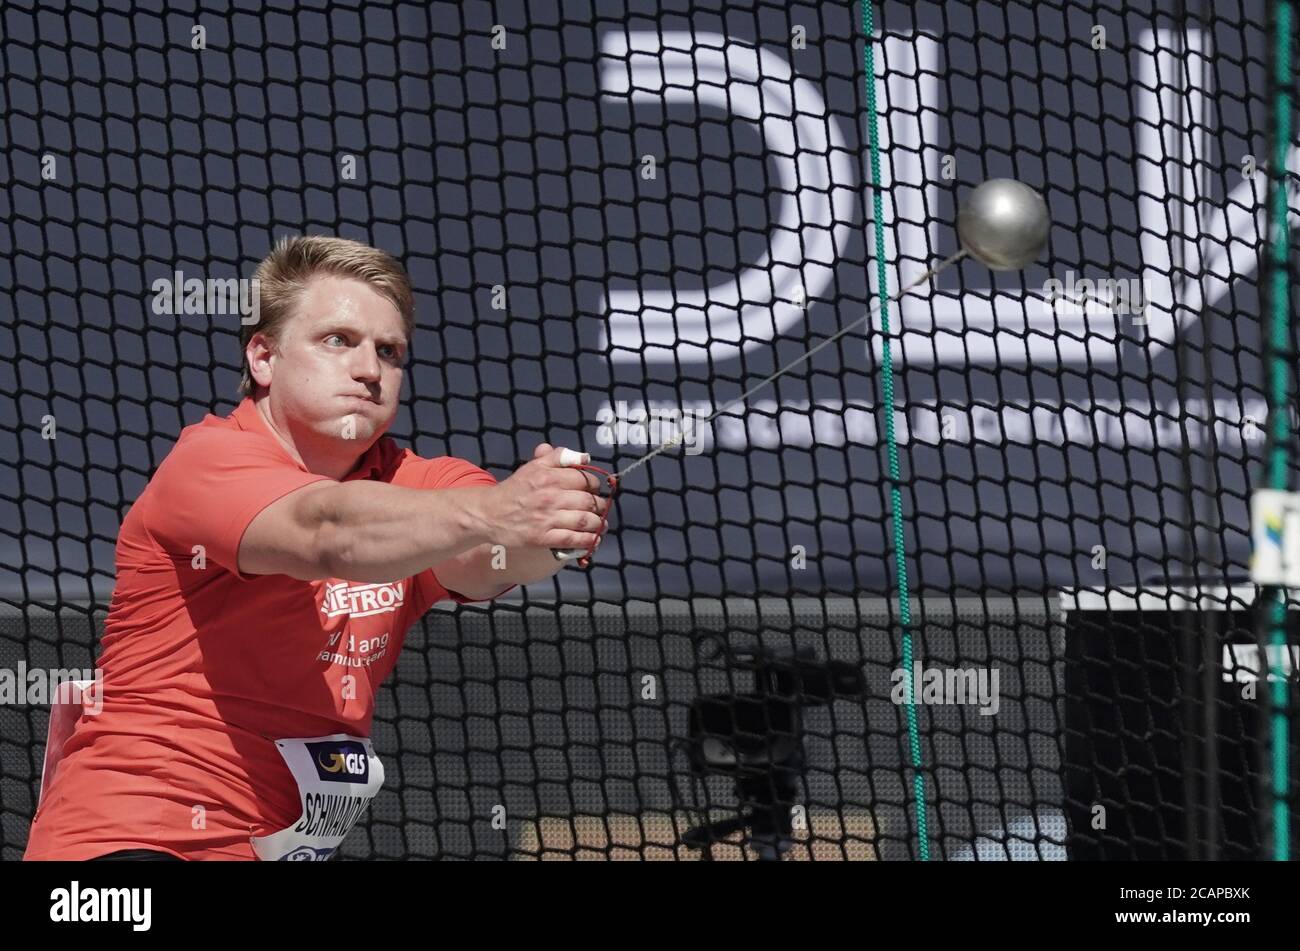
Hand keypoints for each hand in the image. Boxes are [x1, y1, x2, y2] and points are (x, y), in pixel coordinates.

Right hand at [482, 444, 609, 550]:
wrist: (488, 514)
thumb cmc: (514, 490)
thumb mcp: (533, 466)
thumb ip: (557, 457)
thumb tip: (585, 457)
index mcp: (548, 476)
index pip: (584, 479)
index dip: (595, 485)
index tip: (595, 490)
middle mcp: (550, 497)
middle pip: (588, 501)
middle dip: (599, 506)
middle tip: (600, 509)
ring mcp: (547, 519)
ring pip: (584, 521)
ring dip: (598, 524)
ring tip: (600, 525)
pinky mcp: (543, 538)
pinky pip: (573, 539)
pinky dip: (587, 540)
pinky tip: (593, 540)